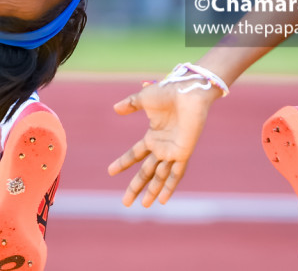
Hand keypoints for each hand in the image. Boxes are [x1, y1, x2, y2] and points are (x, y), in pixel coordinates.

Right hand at [106, 80, 221, 207]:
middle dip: (135, 186)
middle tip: (125, 203)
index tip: (110, 172)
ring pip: (159, 176)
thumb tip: (115, 109)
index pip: (135, 154)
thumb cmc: (168, 92)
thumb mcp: (144, 99)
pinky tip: (163, 200)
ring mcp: (172, 151)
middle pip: (146, 172)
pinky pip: (176, 173)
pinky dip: (169, 186)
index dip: (123, 163)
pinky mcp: (182, 152)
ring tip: (143, 205)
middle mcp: (162, 147)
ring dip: (152, 191)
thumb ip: (130, 104)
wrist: (187, 91)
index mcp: (153, 136)